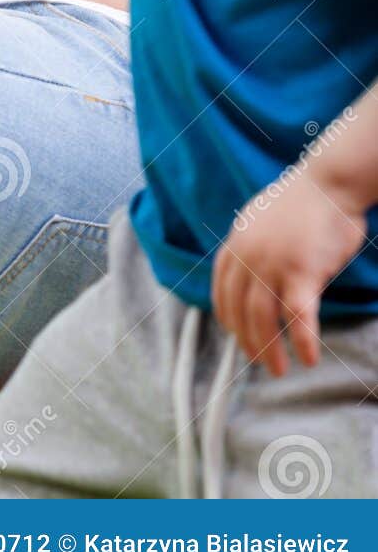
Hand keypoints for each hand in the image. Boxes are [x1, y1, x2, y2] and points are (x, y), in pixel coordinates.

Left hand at [212, 168, 367, 376]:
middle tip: (259, 362)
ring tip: (279, 370)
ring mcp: (273, 264)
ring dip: (269, 350)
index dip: (226, 315)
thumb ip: (252, 244)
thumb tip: (248, 269)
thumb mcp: (262, 219)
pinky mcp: (301, 272)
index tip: (233, 334)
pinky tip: (309, 358)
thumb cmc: (304, 201)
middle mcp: (248, 255)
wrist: (330, 181)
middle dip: (247, 341)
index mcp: (237, 242)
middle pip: (239, 310)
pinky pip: (298, 316)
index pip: (222, 288)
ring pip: (263, 318)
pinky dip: (303, 341)